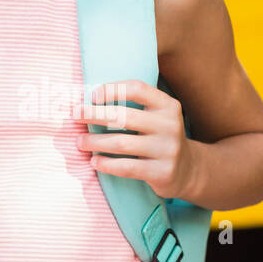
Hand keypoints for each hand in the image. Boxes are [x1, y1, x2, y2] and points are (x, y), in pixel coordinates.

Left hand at [73, 80, 198, 199]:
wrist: (188, 170)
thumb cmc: (158, 137)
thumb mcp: (155, 116)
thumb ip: (132, 106)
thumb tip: (87, 101)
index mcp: (167, 106)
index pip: (137, 89)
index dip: (112, 89)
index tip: (92, 96)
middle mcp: (170, 125)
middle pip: (123, 116)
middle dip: (94, 115)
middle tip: (74, 115)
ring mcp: (168, 150)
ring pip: (121, 143)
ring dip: (95, 142)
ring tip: (79, 142)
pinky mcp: (162, 172)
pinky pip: (127, 167)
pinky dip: (106, 164)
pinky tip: (94, 162)